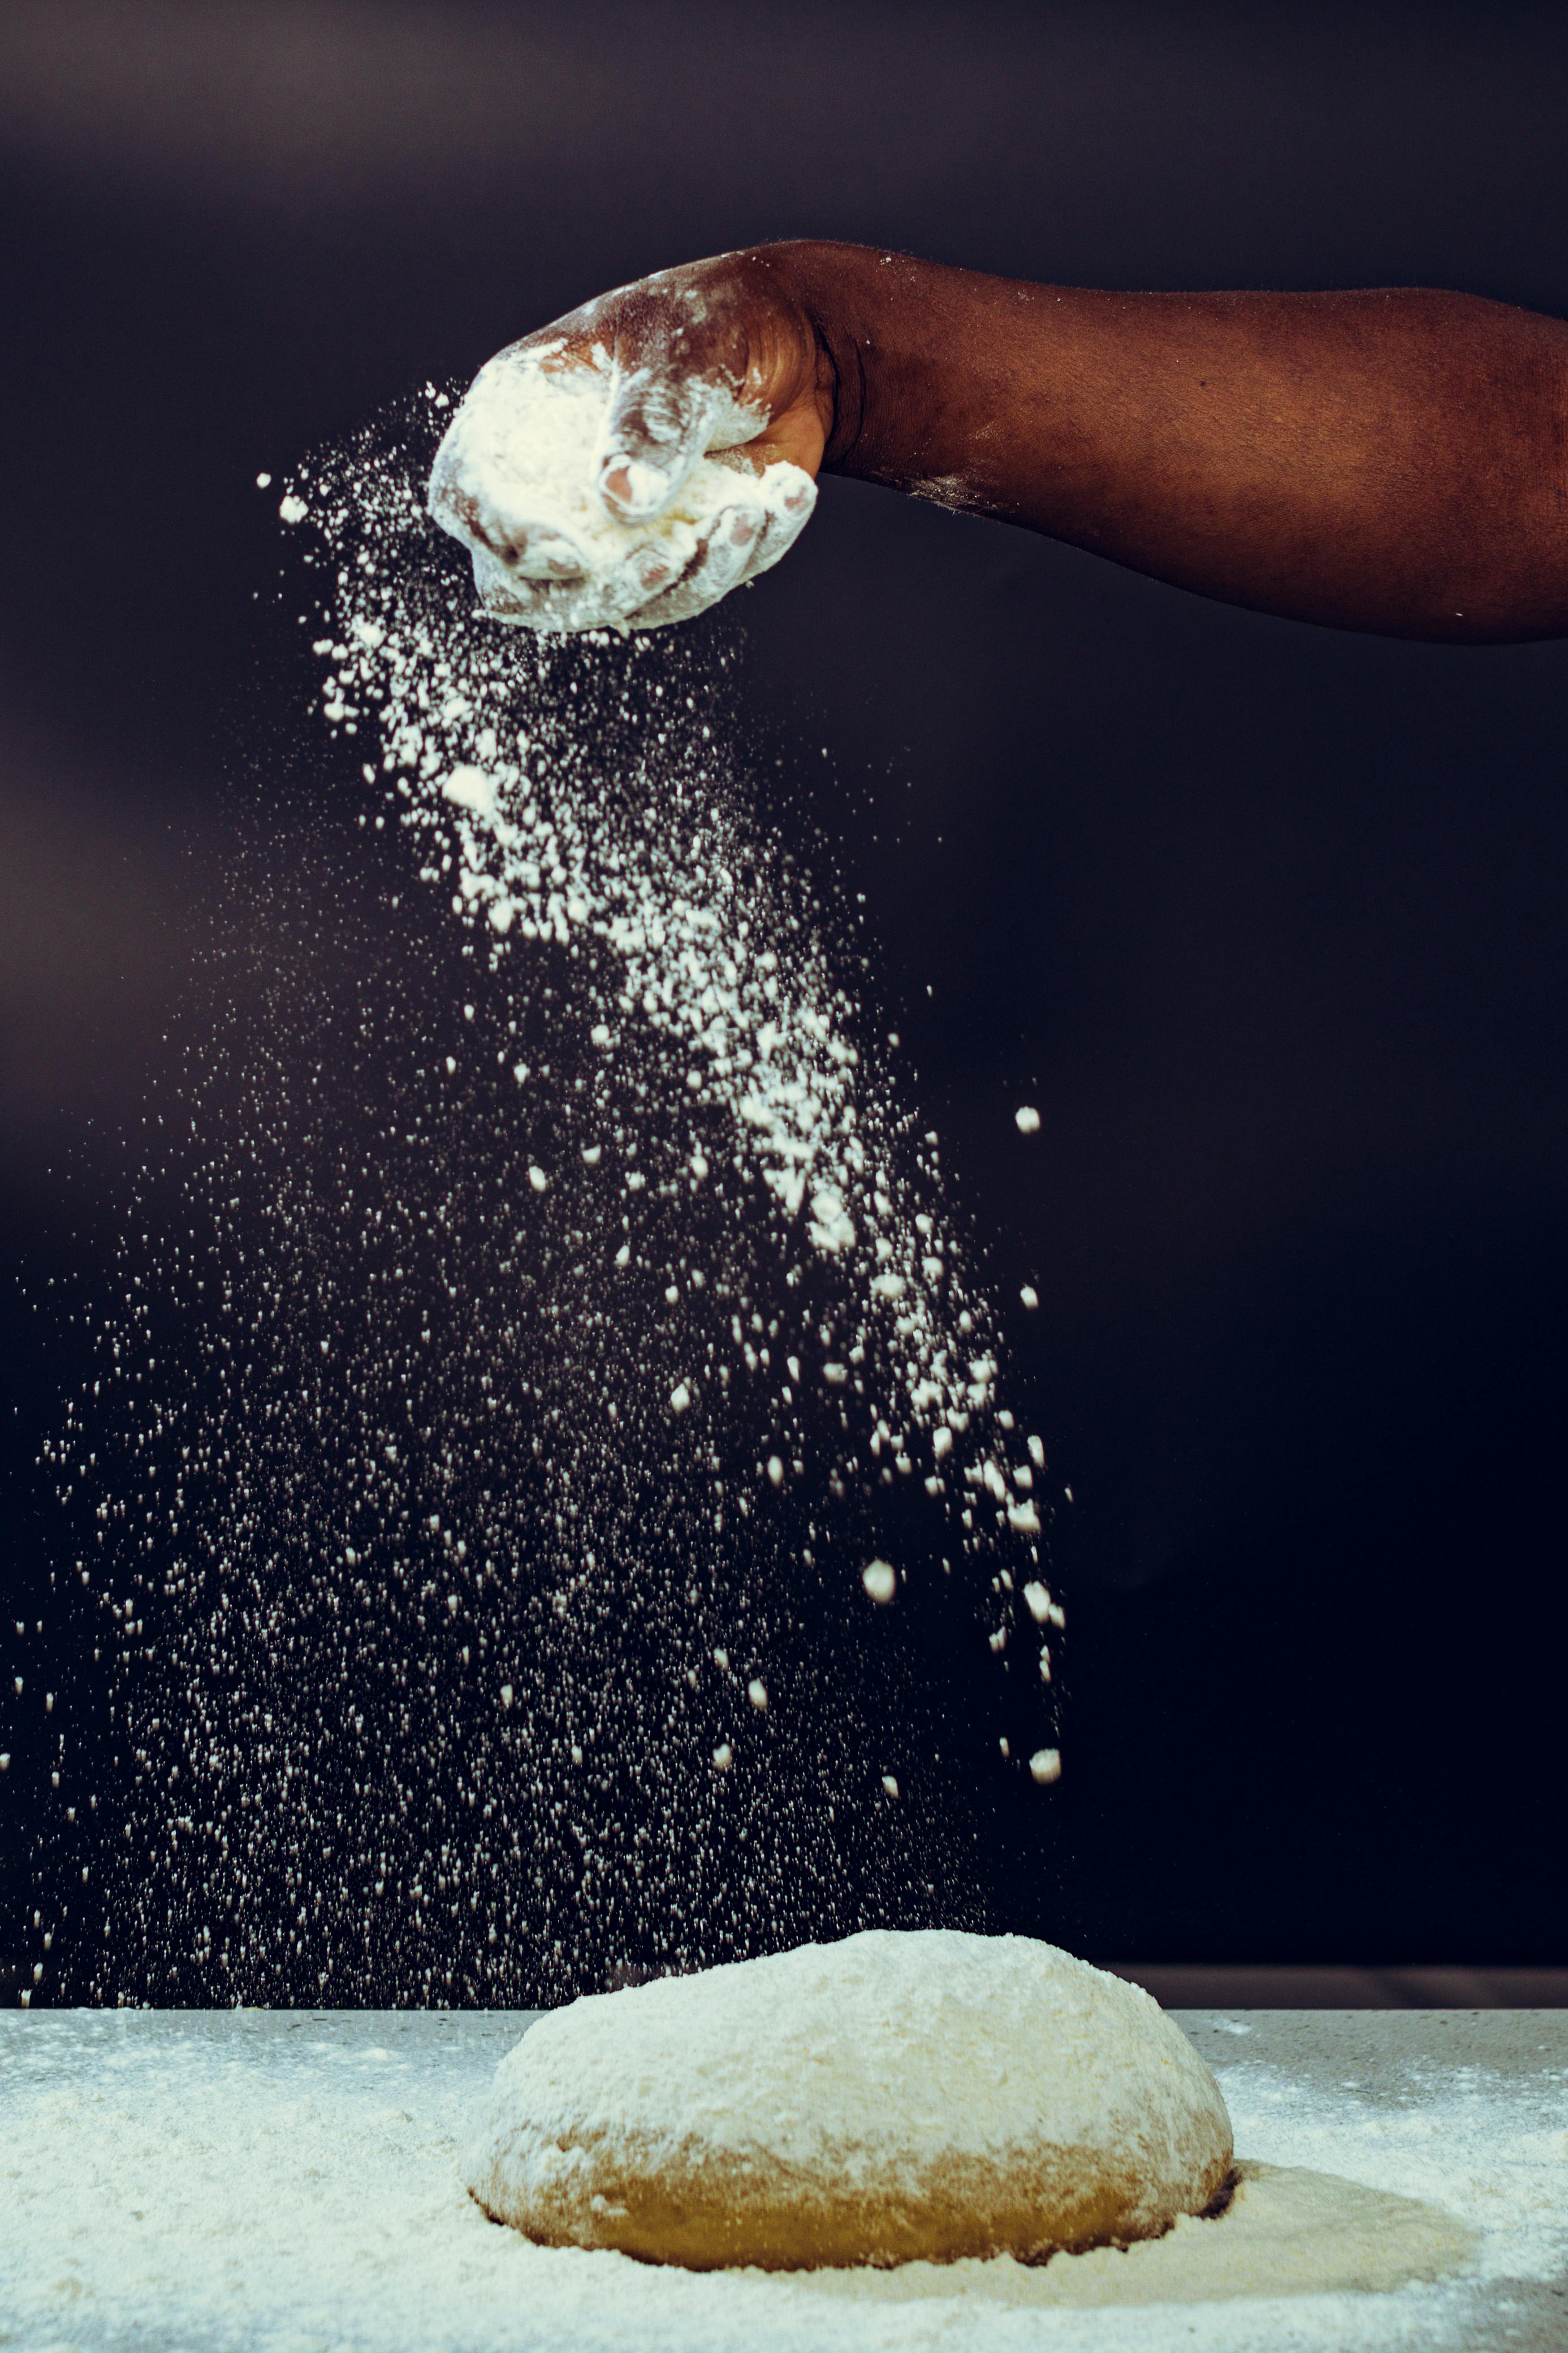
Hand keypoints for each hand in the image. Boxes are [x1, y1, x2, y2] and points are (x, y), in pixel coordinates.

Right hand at [428, 249, 834, 633]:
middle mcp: (549, 489)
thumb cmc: (716, 322)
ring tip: (749, 513)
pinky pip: (686, 594)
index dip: (500, 535)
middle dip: (594, 593)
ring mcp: (605, 535)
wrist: (796, 350)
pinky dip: (737, 561)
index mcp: (519, 418)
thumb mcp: (681, 347)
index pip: (466, 496)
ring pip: (608, 606)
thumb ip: (650, 416)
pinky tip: (783, 498)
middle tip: (667, 560)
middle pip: (520, 587)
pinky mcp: (665, 561)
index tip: (570, 553)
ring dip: (685, 579)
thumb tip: (620, 499)